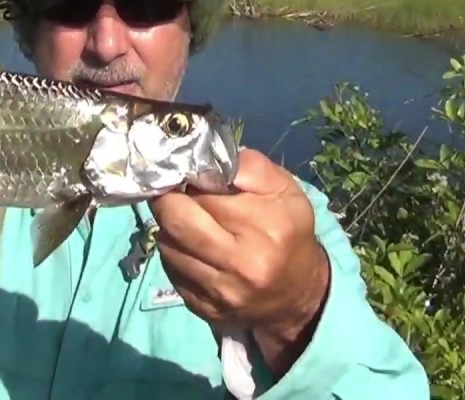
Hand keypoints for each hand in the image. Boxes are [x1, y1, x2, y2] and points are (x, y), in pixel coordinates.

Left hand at [148, 149, 330, 371]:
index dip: (189, 179)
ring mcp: (220, 292)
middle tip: (172, 191)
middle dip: (167, 200)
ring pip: (167, 245)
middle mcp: (242, 265)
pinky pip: (170, 269)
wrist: (297, 294)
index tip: (185, 173)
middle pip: (177, 222)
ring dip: (170, 227)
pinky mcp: (202, 308)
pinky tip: (191, 247)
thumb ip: (251, 167)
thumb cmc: (289, 232)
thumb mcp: (285, 191)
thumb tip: (208, 156)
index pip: (206, 195)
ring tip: (188, 219)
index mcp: (267, 229)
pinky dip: (174, 252)